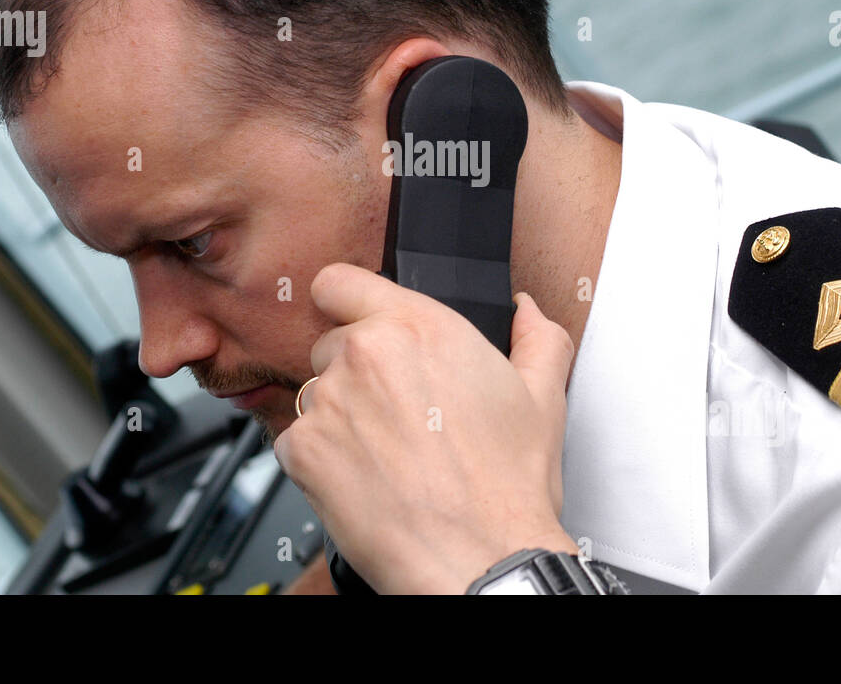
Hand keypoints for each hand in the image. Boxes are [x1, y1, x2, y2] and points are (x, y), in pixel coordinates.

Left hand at [273, 262, 577, 593]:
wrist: (480, 558)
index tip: (355, 324)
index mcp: (418, 327)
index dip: (346, 303)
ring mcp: (328, 401)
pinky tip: (364, 478)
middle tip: (395, 412)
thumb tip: (527, 311)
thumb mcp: (544, 398)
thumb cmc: (507, 486)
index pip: (339, 281)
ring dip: (339, 415)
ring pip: (314, 392)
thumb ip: (538, 337)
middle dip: (355, 370)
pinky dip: (321, 459)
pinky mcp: (302, 450)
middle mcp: (365, 353)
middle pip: (329, 342)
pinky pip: (296, 440)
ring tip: (386, 453)